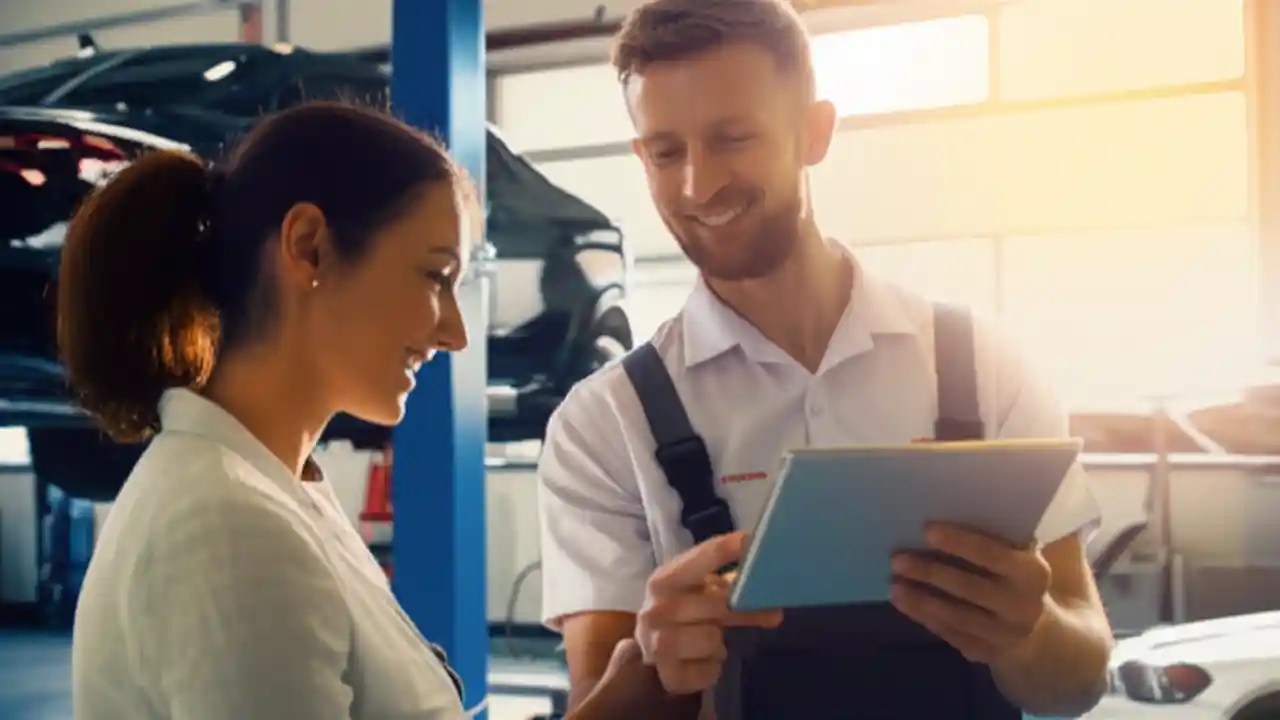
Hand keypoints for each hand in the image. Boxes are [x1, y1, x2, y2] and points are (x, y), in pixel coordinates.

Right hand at [635, 531, 783, 694]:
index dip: (728, 549)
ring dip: (718, 643)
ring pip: (713, 639)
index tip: (752, 542)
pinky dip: (712, 668)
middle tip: (771, 613)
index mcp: (666, 579)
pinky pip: (709, 672)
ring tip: (710, 640)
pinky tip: (701, 661)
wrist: (649, 649)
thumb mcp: (701, 592)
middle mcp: (657, 608)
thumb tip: (773, 599)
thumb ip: (733, 588)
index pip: (701, 558)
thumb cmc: (683, 611)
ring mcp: (657, 642)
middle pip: (718, 604)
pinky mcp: (667, 674)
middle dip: (743, 610)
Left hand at [889, 523, 1049, 665]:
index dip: (960, 542)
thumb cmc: (1026, 574)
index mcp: (1033, 573)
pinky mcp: (986, 652)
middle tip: (897, 558)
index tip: (927, 529)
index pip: (993, 555)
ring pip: (955, 615)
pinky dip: (924, 617)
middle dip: (930, 572)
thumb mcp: (1031, 546)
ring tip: (893, 584)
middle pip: (968, 587)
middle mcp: (1022, 606)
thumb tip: (961, 464)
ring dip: (920, 599)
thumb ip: (1010, 516)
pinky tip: (903, 601)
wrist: (1046, 631)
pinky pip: (950, 634)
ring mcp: (1004, 634)